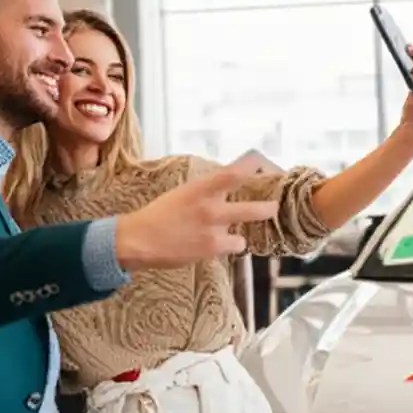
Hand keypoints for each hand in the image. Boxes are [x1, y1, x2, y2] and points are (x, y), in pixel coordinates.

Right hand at [115, 168, 276, 270]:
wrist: (139, 239)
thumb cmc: (159, 214)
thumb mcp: (183, 193)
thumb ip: (207, 191)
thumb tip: (228, 186)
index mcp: (201, 188)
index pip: (233, 174)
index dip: (251, 168)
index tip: (262, 163)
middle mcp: (210, 207)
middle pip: (251, 209)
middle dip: (267, 209)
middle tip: (273, 207)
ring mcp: (213, 230)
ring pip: (242, 236)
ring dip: (238, 236)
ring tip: (232, 236)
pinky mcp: (211, 249)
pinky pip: (232, 247)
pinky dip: (227, 247)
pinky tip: (214, 246)